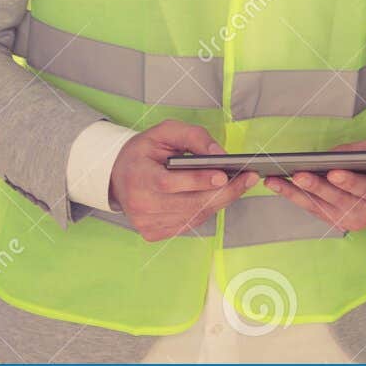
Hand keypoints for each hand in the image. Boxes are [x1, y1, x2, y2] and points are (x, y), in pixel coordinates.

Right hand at [108, 119, 257, 241]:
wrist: (118, 175)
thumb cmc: (145, 152)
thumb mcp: (165, 132)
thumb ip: (194, 137)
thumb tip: (220, 155)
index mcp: (138, 177)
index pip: (169, 183)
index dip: (197, 180)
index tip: (223, 175)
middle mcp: (139, 205)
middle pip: (188, 204)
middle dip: (223, 192)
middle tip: (248, 179)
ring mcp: (146, 223)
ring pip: (193, 216)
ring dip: (219, 201)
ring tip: (239, 184)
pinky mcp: (153, 233)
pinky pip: (189, 224)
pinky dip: (206, 210)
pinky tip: (216, 196)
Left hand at [265, 137, 365, 232]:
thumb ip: (360, 151)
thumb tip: (329, 155)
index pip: (364, 187)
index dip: (349, 181)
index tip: (333, 172)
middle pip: (337, 199)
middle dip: (316, 186)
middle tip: (298, 175)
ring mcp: (351, 221)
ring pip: (319, 206)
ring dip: (295, 193)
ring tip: (275, 181)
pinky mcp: (338, 224)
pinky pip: (314, 209)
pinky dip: (297, 198)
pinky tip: (281, 187)